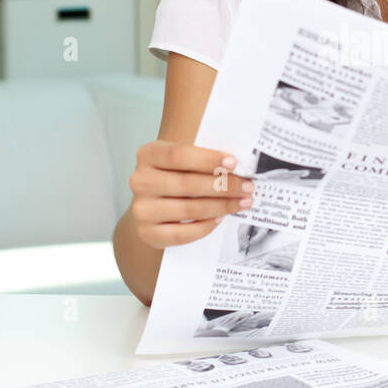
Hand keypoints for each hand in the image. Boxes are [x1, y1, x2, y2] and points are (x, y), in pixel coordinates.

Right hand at [128, 140, 253, 247]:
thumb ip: (203, 158)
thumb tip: (236, 163)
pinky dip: (205, 226)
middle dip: (223, 185)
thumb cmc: (175, 176)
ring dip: (221, 206)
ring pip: (189, 208)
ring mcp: (141, 208)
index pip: (179, 155)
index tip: (234, 163)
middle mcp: (140, 180)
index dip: (208, 159)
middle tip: (248, 186)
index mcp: (148, 154)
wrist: (152, 206)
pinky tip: (220, 218)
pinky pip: (182, 233)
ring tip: (242, 202)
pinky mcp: (147, 233)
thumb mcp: (183, 160)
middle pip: (187, 183)